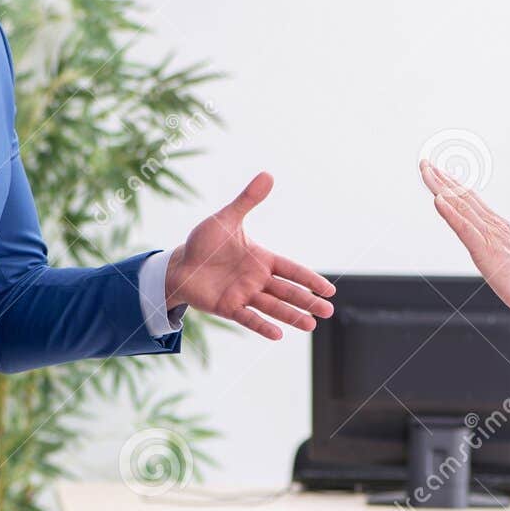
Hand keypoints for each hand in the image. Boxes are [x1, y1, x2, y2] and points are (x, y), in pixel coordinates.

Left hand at [165, 171, 335, 339]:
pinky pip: (248, 318)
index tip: (329, 289)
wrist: (179, 264)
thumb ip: (247, 200)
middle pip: (288, 292)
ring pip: (273, 307)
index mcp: (261, 259)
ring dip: (292, 316)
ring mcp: (244, 294)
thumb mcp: (227, 219)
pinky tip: (278, 335)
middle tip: (329, 311)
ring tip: (312, 325)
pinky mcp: (229, 307)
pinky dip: (262, 326)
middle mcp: (257, 279)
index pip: (292, 270)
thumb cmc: (204, 243)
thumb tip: (268, 175)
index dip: (309, 279)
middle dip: (308, 301)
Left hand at [420, 159, 509, 316]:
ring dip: (441, 187)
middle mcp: (492, 224)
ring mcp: (488, 234)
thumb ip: (495, 244)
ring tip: (427, 172)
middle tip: (425, 163)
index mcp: (497, 226)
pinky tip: (438, 200)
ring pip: (460, 205)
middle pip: (462, 196)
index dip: (452, 184)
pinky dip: (449, 212)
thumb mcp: (505, 255)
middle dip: (441, 179)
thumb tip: (486, 243)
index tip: (438, 171)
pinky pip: (463, 227)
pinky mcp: (484, 249)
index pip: (470, 200)